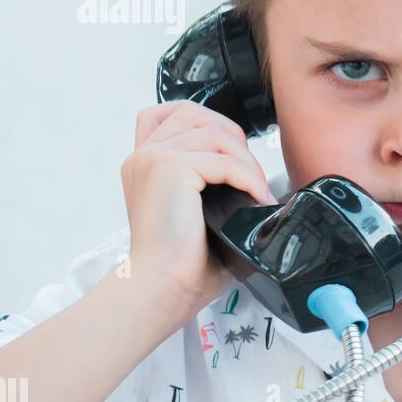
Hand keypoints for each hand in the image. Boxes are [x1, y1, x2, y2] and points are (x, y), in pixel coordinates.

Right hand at [120, 100, 276, 326]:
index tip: (232, 155)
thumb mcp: (195, 211)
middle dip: (235, 140)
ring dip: (247, 163)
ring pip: (217, 135)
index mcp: (145, 163)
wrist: (163, 289)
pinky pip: (225, 161)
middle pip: (198, 114)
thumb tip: (258, 178)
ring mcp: (153, 158)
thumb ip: (211, 182)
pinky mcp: (169, 168)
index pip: (171, 112)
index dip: (208, 122)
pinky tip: (256, 201)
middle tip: (251, 179)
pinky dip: (249, 180)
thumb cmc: (182, 263)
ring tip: (257, 193)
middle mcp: (143, 155)